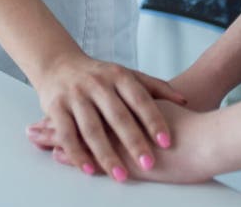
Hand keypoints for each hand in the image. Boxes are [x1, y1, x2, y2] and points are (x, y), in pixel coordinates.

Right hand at [29, 54, 185, 180]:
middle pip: (117, 116)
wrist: (59, 64)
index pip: (140, 98)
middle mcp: (97, 84)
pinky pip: (68, 134)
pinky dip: (78, 154)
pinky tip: (90, 170)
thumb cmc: (100, 74)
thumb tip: (183, 100)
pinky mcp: (56, 108)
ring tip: (121, 176)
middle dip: (133, 141)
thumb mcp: (127, 74)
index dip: (153, 120)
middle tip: (149, 164)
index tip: (166, 141)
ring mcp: (76, 96)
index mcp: (118, 75)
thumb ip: (155, 87)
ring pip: (92, 129)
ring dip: (107, 154)